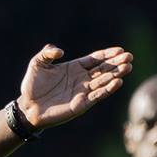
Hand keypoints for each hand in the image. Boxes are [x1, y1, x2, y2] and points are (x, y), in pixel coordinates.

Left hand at [17, 44, 132, 128]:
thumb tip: (61, 51)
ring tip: (127, 67)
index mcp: (75, 68)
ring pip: (103, 81)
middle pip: (104, 69)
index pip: (96, 59)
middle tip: (129, 57)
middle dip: (117, 63)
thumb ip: (47, 53)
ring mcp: (83, 92)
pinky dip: (107, 89)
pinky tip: (117, 82)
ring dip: (116, 75)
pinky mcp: (81, 104)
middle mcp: (82, 79)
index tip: (120, 50)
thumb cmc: (32, 85)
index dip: (108, 54)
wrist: (27, 106)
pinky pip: (97, 95)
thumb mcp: (37, 64)